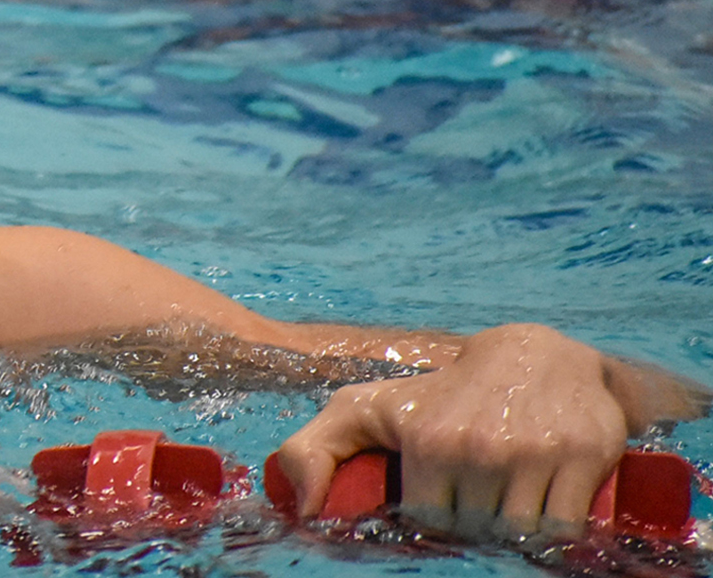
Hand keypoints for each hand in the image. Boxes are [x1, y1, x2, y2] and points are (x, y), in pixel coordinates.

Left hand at [273, 323, 627, 541]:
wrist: (537, 355)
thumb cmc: (444, 392)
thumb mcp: (368, 407)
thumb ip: (312, 448)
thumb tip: (302, 507)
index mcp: (428, 442)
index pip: (429, 522)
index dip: (437, 517)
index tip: (444, 496)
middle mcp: (481, 448)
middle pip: (475, 530)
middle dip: (475, 520)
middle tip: (480, 492)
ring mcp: (536, 454)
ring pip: (521, 533)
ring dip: (515, 524)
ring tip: (508, 493)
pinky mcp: (586, 456)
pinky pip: (567, 527)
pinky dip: (558, 525)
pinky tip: (544, 499)